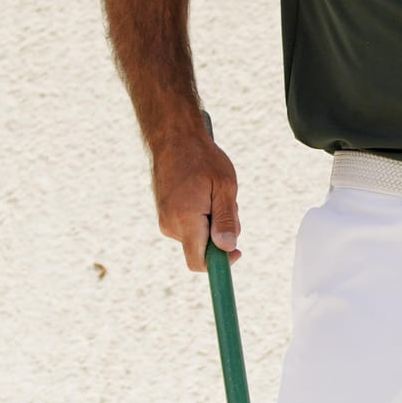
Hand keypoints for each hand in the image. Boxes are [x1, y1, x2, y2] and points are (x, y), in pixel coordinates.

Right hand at [152, 128, 241, 271]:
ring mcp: (165, 219)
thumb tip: (228, 248)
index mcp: (185, 220)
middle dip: (220, 234)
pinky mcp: (165, 213)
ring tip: (213, 192)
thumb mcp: (224, 186)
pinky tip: (202, 192)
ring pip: (196, 235)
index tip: (236, 251)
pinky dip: (201, 215)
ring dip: (211, 222)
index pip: (198, 262)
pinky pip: (188, 225)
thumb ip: (226, 220)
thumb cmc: (202, 158)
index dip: (220, 264)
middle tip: (227, 203)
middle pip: (201, 248)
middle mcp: (170, 224)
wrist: (174, 137)